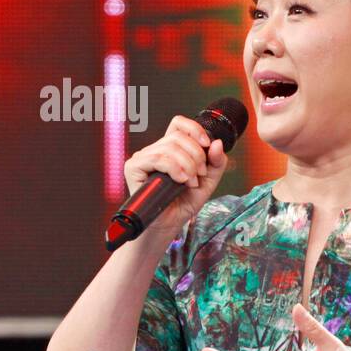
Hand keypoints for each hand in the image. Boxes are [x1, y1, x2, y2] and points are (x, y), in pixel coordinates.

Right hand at [123, 115, 228, 236]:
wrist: (168, 226)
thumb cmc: (182, 204)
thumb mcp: (207, 182)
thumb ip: (216, 163)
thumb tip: (216, 143)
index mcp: (170, 149)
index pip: (179, 124)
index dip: (195, 129)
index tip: (207, 145)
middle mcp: (155, 150)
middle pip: (178, 136)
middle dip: (196, 155)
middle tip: (199, 175)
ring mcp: (143, 158)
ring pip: (169, 147)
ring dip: (187, 165)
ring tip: (190, 182)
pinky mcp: (133, 168)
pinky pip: (157, 158)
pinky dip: (174, 168)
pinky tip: (179, 180)